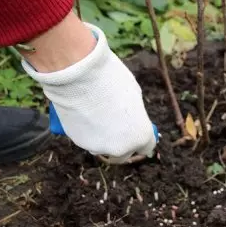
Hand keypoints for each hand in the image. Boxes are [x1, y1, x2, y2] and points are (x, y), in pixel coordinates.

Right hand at [22, 23, 156, 162]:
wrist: (78, 74)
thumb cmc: (111, 78)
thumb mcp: (133, 94)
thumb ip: (134, 114)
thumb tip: (131, 119)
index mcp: (141, 135)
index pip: (147, 147)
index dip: (141, 136)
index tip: (136, 130)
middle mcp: (121, 148)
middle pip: (125, 152)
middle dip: (122, 141)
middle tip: (116, 123)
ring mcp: (98, 147)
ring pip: (103, 146)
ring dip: (102, 136)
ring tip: (96, 112)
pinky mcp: (79, 142)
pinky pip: (87, 139)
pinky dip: (87, 130)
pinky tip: (83, 112)